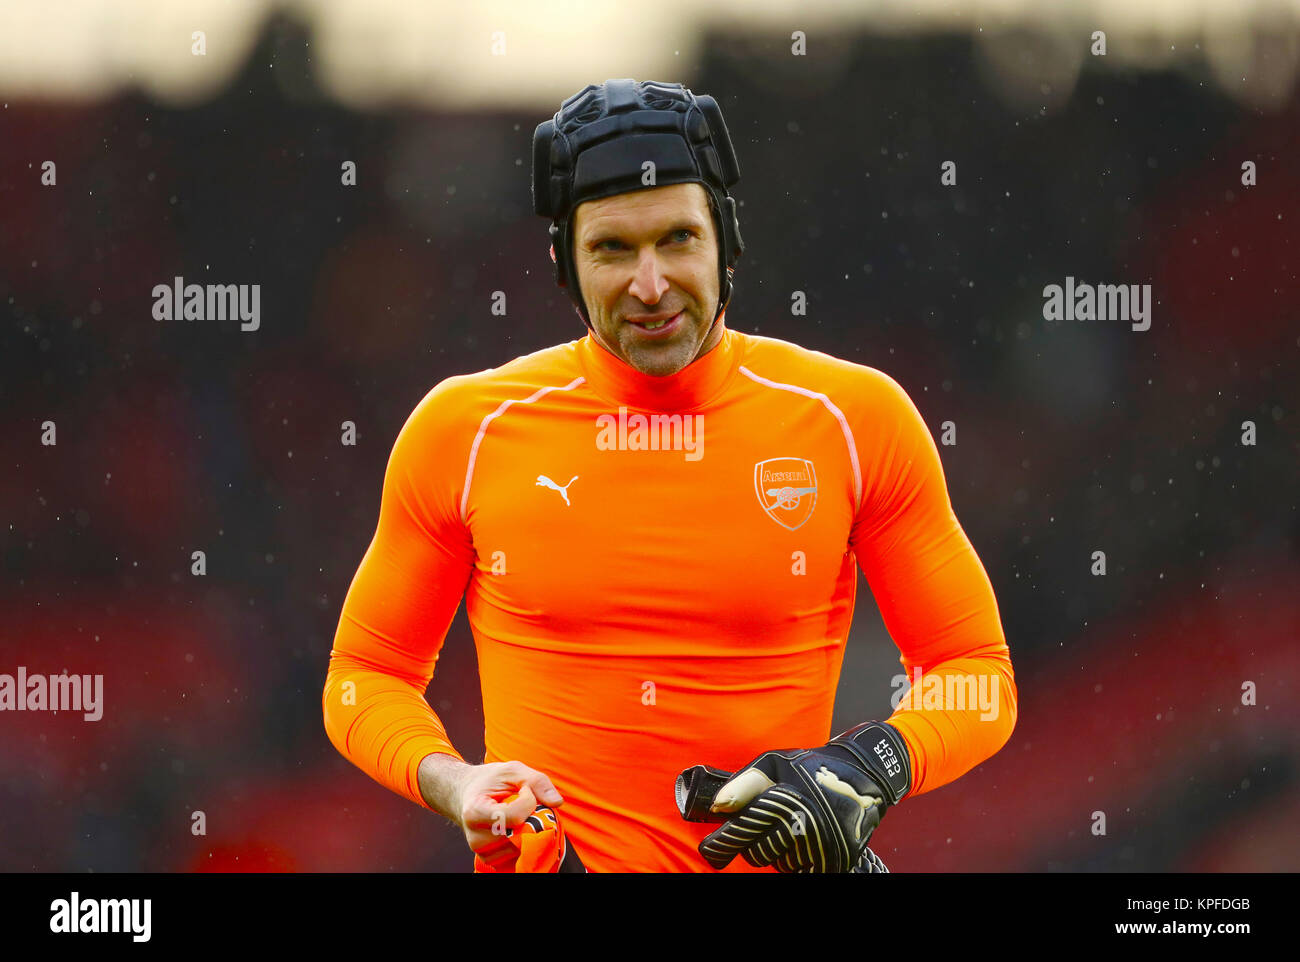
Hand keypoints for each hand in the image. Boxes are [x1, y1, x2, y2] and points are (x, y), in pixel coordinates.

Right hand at [453, 760, 564, 855]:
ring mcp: (481, 851)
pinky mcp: (489, 859)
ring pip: (520, 847)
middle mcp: (475, 837)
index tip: (525, 789)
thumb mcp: (512, 770)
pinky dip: (522, 842)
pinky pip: (516, 855)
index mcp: (475, 812)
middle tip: (526, 804)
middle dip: (532, 818)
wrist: (465, 795)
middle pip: (519, 835)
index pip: (515, 816)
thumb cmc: (490, 781)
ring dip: (528, 831)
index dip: (529, 801)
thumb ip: (536, 781)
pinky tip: (515, 827)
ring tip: (518, 815)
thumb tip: (557, 802)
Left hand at [679, 722, 910, 872]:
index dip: (723, 841)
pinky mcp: (836, 862)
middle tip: (765, 825)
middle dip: (754, 842)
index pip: (743, 831)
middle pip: (757, 853)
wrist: (863, 775)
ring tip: (790, 826)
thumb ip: (745, 784)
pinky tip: (802, 841)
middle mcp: (806, 827)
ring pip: (779, 864)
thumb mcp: (774, 763)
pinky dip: (796, 861)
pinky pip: (801, 871)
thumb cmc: (809, 766)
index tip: (710, 849)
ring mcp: (823, 848)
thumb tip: (717, 805)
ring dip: (777, 851)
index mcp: (787, 801)